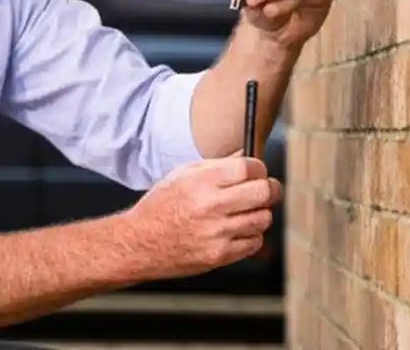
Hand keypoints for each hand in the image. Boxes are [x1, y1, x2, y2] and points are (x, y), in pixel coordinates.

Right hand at [120, 156, 282, 280]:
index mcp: (201, 182)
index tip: (257, 172)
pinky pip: (254, 242)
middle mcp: (211, 206)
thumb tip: (246, 155)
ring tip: (247, 211)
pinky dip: (251, 235)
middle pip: (263, 192)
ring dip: (261, 213)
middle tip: (266, 189)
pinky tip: (238, 229)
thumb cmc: (159, 207)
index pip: (249, 168)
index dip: (259, 168)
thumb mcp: (181, 175)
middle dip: (270, 189)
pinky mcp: (219, 255)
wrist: (139, 243)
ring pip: (263, 218)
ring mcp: (217, 233)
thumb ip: (216, 165)